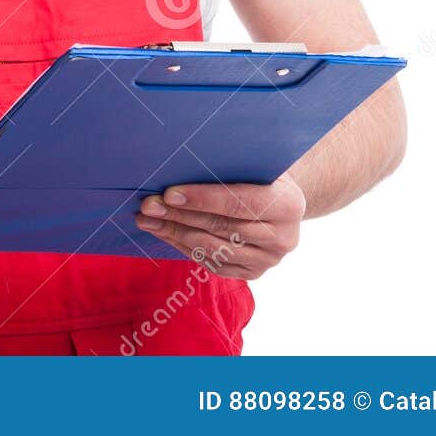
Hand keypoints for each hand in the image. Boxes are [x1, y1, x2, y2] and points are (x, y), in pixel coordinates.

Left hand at [135, 174, 305, 279]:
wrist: (280, 203)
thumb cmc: (258, 175)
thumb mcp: (252, 163)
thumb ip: (226, 165)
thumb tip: (179, 162)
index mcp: (288, 204)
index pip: (237, 202)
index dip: (201, 199)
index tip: (168, 194)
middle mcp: (283, 237)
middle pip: (220, 226)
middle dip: (179, 216)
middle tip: (148, 206)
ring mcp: (269, 259)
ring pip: (212, 248)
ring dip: (174, 233)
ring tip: (147, 220)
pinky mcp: (253, 273)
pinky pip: (212, 263)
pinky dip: (183, 247)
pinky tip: (164, 233)